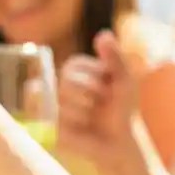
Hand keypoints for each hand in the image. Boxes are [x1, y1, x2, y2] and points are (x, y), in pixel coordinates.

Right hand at [56, 31, 138, 162]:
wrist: (120, 141)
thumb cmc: (122, 108)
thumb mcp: (125, 80)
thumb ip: (115, 57)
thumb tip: (102, 34)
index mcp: (74, 69)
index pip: (74, 65)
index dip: (94, 77)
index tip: (109, 86)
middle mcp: (59, 85)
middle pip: (66, 82)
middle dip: (92, 95)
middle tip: (102, 104)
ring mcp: (52, 107)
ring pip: (63, 105)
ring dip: (86, 113)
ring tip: (93, 118)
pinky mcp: (49, 128)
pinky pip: (55, 123)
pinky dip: (74, 127)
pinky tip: (82, 128)